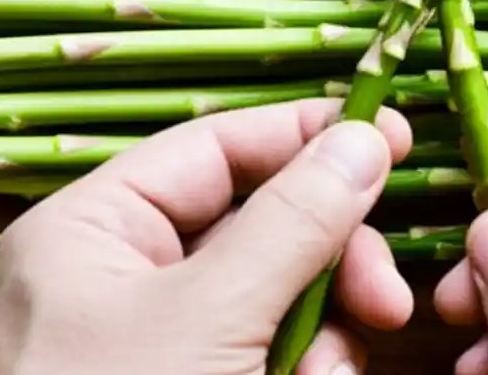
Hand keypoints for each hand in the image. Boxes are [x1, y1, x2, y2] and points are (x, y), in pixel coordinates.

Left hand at [0, 99, 414, 374]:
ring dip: (323, 333)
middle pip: (259, 221)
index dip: (307, 135)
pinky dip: (306, 371)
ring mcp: (159, 340)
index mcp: (92, 231)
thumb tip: (365, 139)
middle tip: (387, 296)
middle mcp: (122, 277)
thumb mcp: (210, 317)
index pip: (216, 147)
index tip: (394, 136)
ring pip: (280, 292)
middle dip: (331, 259)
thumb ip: (294, 222)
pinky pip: (272, 351)